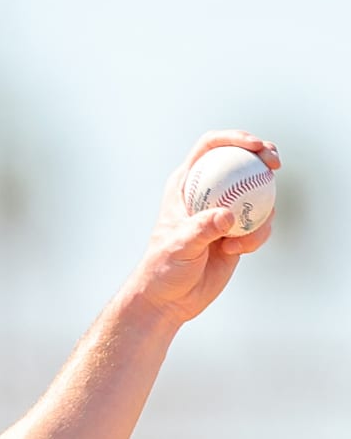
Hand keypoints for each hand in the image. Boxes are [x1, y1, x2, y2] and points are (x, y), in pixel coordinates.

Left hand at [125, 129, 279, 325]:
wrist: (169, 299)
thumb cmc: (163, 269)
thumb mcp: (179, 247)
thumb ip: (202, 229)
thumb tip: (227, 216)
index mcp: (185, 184)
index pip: (209, 147)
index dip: (234, 139)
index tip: (256, 146)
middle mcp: (206, 193)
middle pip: (240, 161)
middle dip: (262, 155)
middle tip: (274, 164)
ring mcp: (224, 211)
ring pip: (258, 193)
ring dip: (261, 212)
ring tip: (238, 243)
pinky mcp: (238, 232)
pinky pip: (261, 224)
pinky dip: (258, 235)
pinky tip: (238, 252)